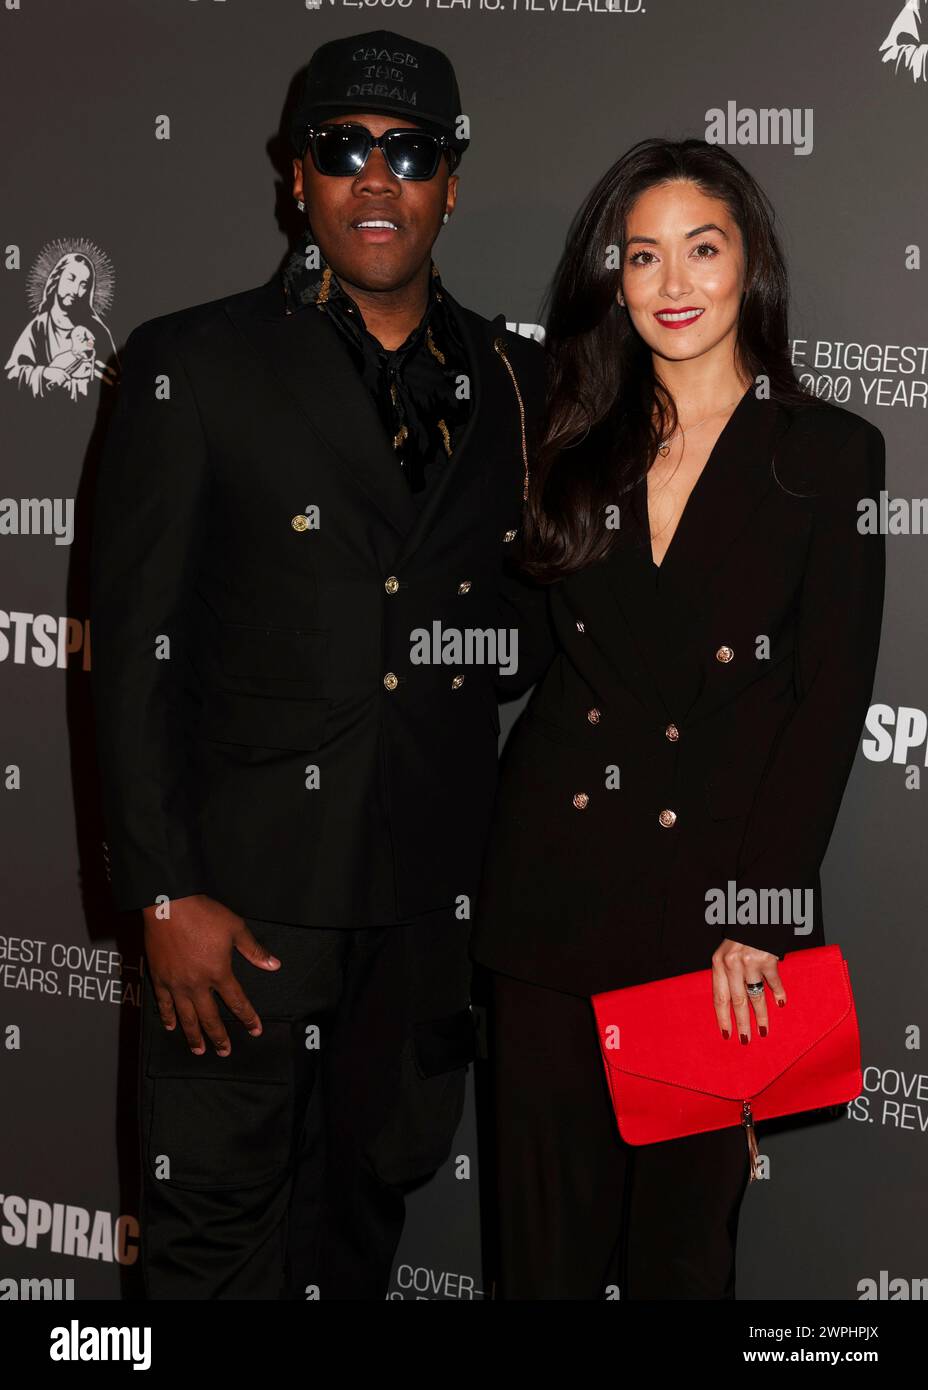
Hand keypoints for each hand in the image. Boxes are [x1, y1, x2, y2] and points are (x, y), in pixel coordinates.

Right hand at [142, 895, 280, 1056]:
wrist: (169, 906)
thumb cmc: (204, 914)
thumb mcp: (235, 929)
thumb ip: (254, 950)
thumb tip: (273, 965)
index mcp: (219, 973)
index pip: (237, 1002)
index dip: (248, 1018)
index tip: (255, 1030)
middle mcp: (198, 984)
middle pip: (210, 1017)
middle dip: (220, 1037)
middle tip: (225, 1051)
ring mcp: (177, 984)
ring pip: (187, 1017)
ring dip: (194, 1036)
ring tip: (199, 1051)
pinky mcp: (159, 978)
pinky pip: (164, 1004)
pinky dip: (168, 1017)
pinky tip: (171, 1027)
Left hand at [711, 938, 786, 1043]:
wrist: (756, 912)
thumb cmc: (741, 935)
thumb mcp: (726, 952)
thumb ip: (727, 973)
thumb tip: (730, 1003)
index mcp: (718, 963)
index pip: (719, 996)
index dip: (722, 1017)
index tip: (726, 1034)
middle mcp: (731, 963)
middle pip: (737, 1001)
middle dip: (741, 1023)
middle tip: (745, 1040)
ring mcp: (750, 961)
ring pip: (755, 995)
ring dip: (761, 1016)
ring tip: (763, 1031)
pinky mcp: (768, 958)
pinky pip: (773, 982)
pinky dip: (778, 994)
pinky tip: (780, 1003)